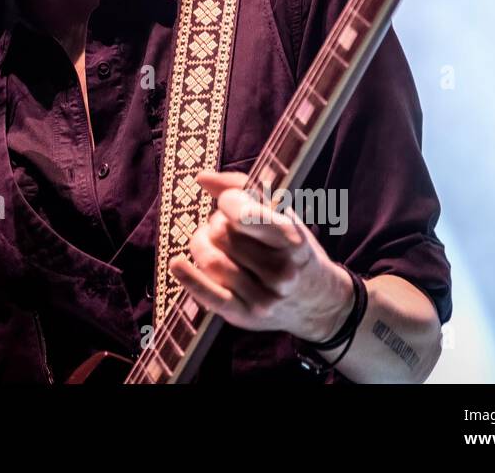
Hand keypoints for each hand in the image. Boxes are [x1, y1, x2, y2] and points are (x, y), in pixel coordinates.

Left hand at [168, 171, 352, 342]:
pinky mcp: (246, 315)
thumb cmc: (290, 248)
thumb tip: (202, 178)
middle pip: (222, 236)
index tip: (226, 202)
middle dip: (216, 225)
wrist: (317, 302)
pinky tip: (177, 264)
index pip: (244, 215)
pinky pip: (211, 296)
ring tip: (212, 244)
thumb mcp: (280, 214)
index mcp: (292, 240)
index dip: (227, 201)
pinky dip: (190, 278)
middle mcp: (281, 271)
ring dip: (202, 246)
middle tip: (225, 228)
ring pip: (211, 260)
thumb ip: (242, 189)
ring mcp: (264, 297)